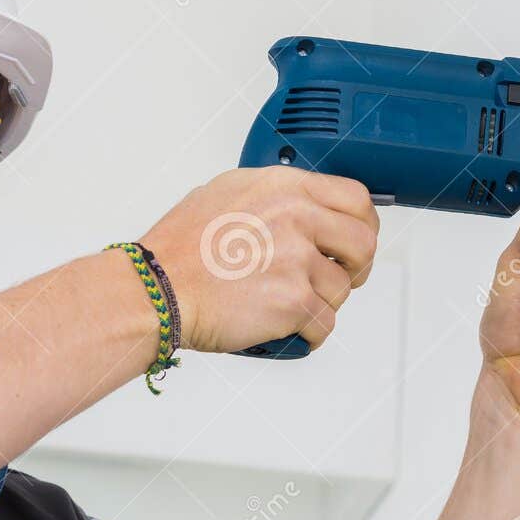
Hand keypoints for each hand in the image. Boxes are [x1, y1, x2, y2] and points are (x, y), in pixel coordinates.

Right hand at [139, 167, 378, 354]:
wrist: (156, 288)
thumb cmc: (178, 249)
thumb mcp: (224, 193)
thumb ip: (272, 197)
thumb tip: (300, 207)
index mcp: (283, 187)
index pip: (354, 198)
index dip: (362, 224)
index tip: (352, 241)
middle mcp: (296, 217)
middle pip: (363, 243)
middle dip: (355, 267)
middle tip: (339, 279)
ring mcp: (297, 259)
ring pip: (341, 290)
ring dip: (321, 304)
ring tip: (289, 307)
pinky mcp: (294, 300)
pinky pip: (324, 324)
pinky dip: (308, 333)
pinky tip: (288, 330)